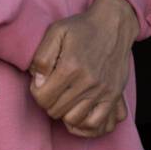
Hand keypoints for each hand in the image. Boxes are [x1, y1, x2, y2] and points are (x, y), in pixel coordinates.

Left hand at [28, 0, 137, 137]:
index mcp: (70, 66)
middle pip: (56, 110)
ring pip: (74, 120)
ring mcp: (103, 91)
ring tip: (64, 99)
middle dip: (48, 101)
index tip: (40, 82)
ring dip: (65, 112)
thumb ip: (42, 56)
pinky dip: (85, 124)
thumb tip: (38, 80)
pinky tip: (78, 112)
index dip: (36, 92)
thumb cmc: (81, 28)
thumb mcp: (56, 31)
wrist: (113, 25)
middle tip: (52, 88)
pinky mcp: (114, 96)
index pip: (43, 97)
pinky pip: (98, 124)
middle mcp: (88, 82)